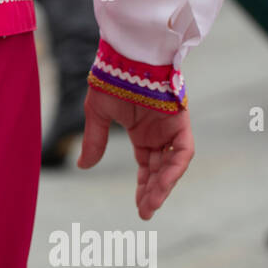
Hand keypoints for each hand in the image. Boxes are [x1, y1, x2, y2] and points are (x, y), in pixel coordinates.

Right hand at [77, 88, 194, 219]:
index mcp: (143, 132)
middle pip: (162, 169)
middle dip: (154, 191)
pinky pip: (183, 151)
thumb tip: (83, 166)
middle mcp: (160, 132)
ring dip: (164, 185)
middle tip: (145, 212)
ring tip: (151, 204)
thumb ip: (94, 140)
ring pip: (173, 164)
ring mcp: (172, 127)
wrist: (127, 55)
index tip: (140, 207)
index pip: (148, 165)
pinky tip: (161, 184)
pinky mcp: (181, 121)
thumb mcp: (97, 114)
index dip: (144, 186)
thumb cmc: (113, 78)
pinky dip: (174, 168)